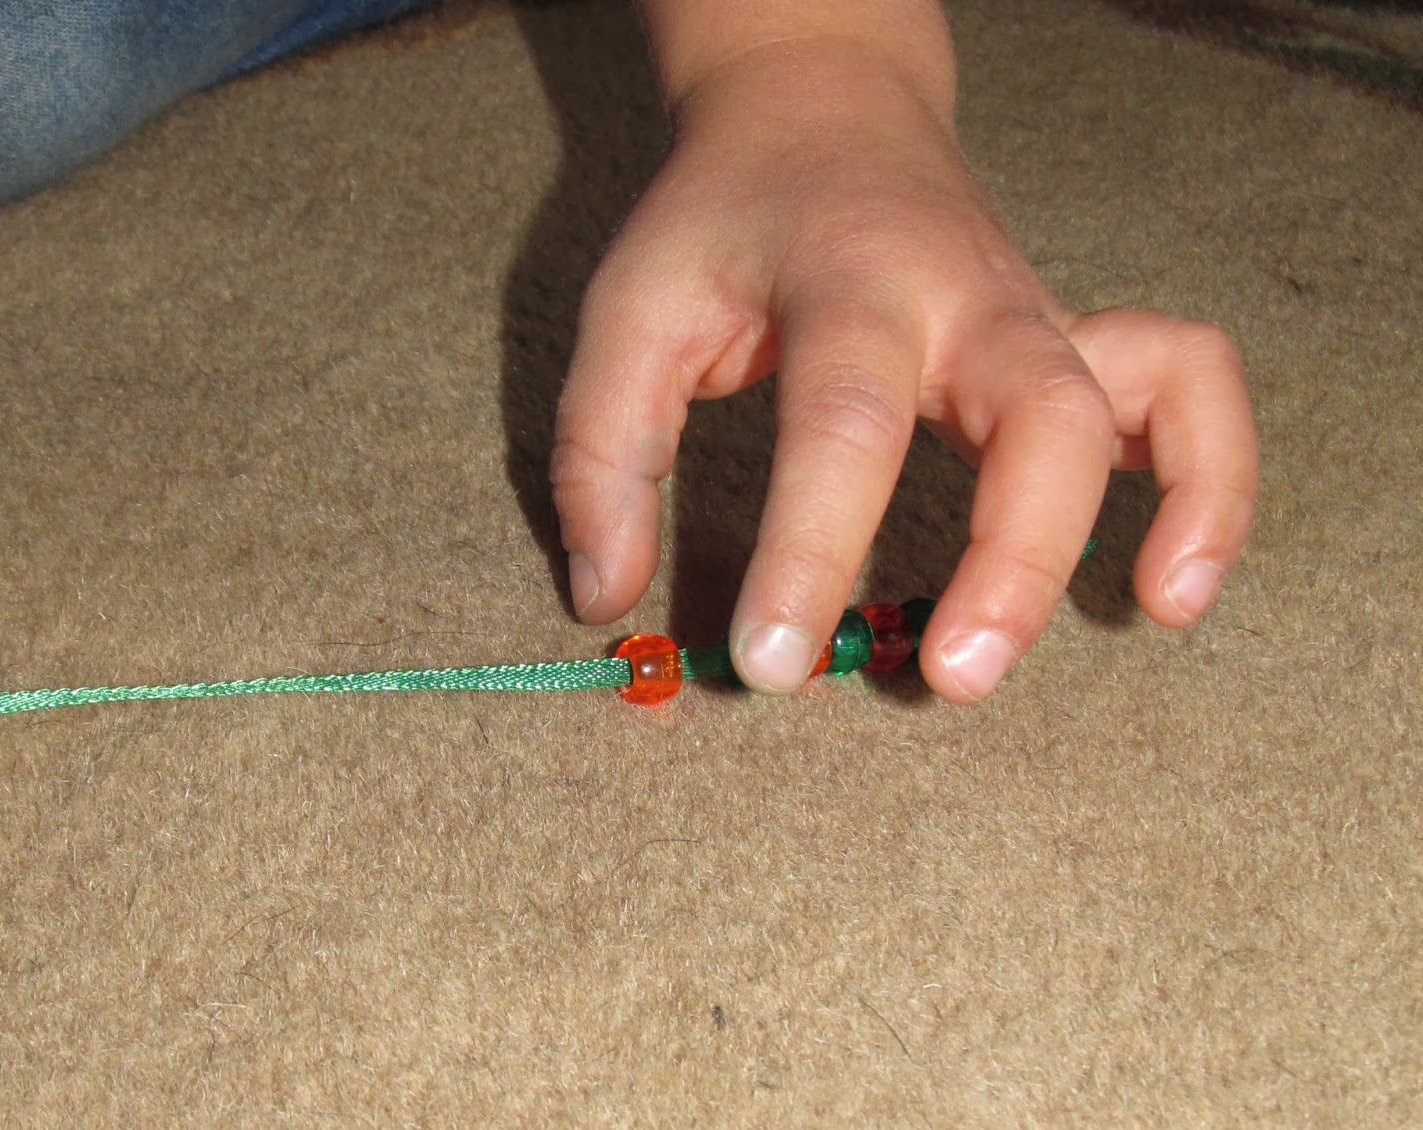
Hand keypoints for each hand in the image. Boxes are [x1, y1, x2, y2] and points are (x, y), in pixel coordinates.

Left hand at [549, 38, 1256, 700]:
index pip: (844, 421)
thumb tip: (608, 598)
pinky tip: (1170, 584)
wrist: (818, 110)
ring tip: (1141, 621)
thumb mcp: (631, 310)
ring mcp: (1036, 315)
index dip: (810, 551)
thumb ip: (603, 451)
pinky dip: (1210, 479)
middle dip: (1012, 559)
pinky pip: (1187, 389)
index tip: (768, 663)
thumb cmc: (722, 221)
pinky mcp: (1073, 339)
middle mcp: (965, 297)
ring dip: (1166, 507)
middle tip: (948, 676)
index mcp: (846, 282)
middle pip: (1037, 414)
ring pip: (1146, 394)